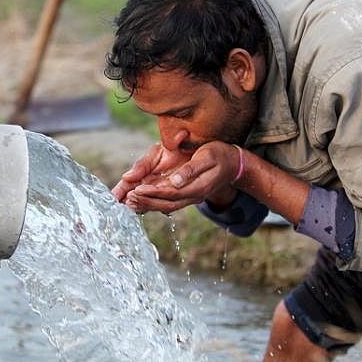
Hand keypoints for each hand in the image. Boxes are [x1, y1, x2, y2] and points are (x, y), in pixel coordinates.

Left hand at [125, 141, 240, 213]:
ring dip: (148, 205)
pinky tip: (142, 202)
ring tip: (130, 203)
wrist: (234, 163)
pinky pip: (170, 203)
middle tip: (128, 199)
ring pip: (167, 206)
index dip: (153, 192)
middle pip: (167, 203)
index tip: (137, 190)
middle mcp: (194, 196)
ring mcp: (192, 198)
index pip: (172, 192)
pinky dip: (155, 203)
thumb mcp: (208, 156)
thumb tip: (175, 181)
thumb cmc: (220, 155)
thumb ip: (191, 169)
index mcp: (198, 187)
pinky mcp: (188, 195)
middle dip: (146, 202)